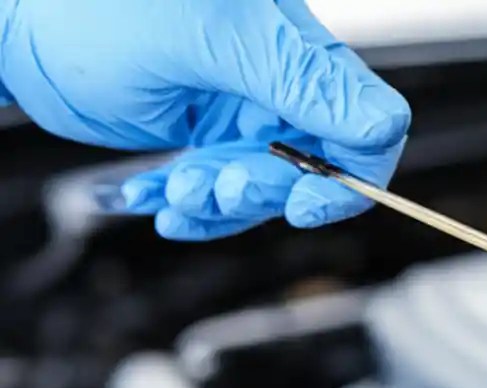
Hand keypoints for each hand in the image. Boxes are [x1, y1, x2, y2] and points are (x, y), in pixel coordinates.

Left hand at [0, 0, 409, 239]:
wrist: (13, 26)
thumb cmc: (92, 10)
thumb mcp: (208, 42)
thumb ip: (302, 82)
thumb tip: (385, 126)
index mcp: (296, 42)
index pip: (368, 122)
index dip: (349, 175)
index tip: (304, 203)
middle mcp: (280, 76)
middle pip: (319, 164)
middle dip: (266, 189)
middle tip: (213, 186)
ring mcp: (244, 106)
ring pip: (269, 184)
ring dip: (224, 202)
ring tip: (176, 191)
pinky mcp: (208, 132)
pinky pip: (225, 187)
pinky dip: (196, 205)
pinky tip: (161, 200)